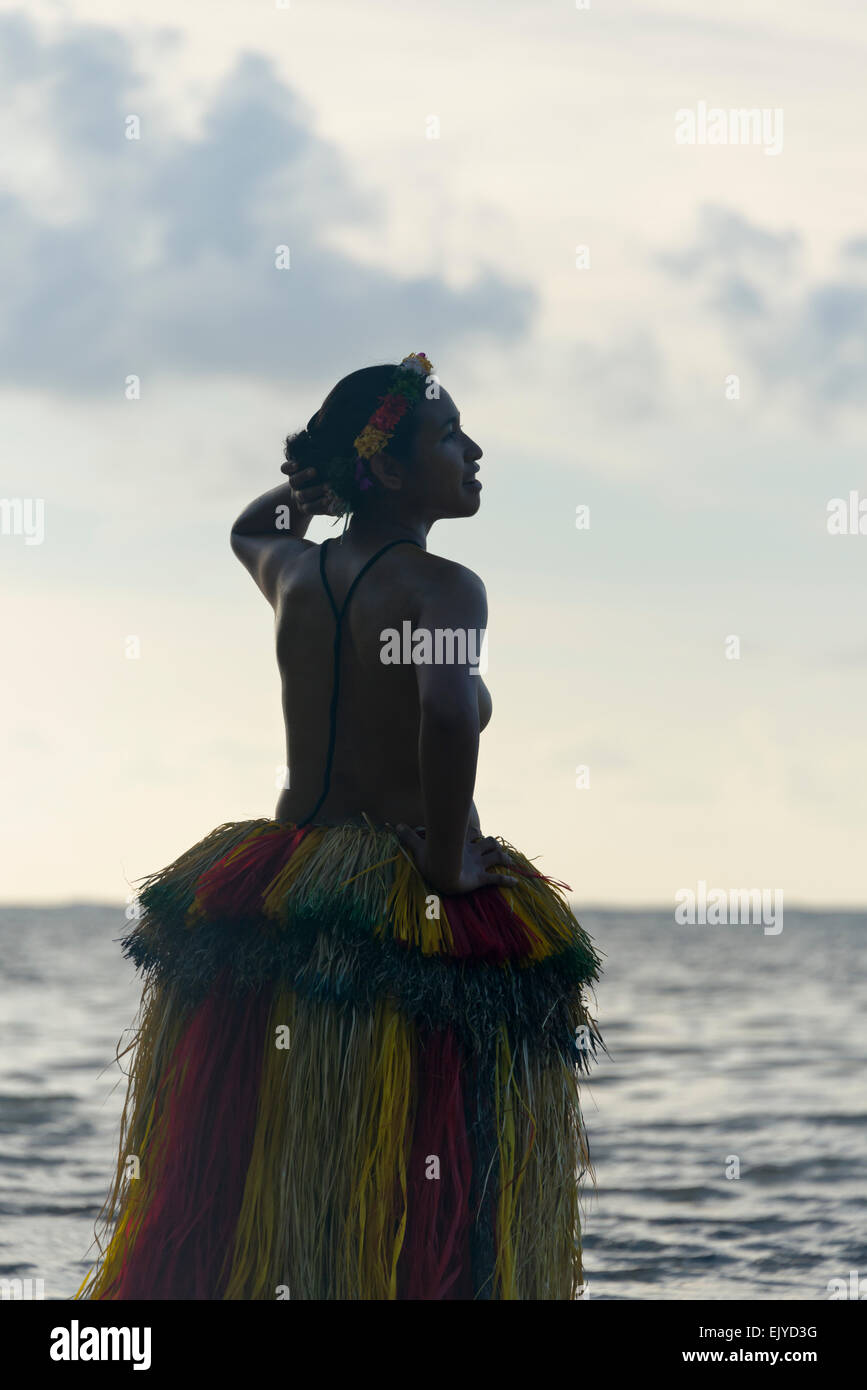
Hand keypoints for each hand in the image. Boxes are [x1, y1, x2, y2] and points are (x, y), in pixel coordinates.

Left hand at [281, 449, 340, 516]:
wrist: (318, 478)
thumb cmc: (329, 493)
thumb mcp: (333, 500)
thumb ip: (336, 503)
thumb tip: (342, 500)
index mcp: (306, 505)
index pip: (309, 508)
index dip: (318, 505)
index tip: (329, 499)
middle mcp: (298, 494)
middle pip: (302, 495)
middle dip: (315, 491)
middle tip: (328, 485)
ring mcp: (294, 482)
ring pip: (294, 482)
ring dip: (304, 477)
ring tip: (314, 471)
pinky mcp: (291, 470)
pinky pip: (284, 469)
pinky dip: (289, 467)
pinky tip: (297, 464)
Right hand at [393, 824, 519, 894]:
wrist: (439, 872)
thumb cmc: (430, 859)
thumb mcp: (419, 847)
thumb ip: (409, 837)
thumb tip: (396, 826)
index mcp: (461, 845)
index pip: (472, 834)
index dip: (476, 833)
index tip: (478, 834)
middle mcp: (472, 853)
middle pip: (488, 844)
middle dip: (493, 845)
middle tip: (496, 848)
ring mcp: (477, 865)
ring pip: (496, 857)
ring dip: (503, 858)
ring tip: (509, 860)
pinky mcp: (480, 877)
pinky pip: (497, 879)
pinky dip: (507, 881)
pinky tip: (516, 883)